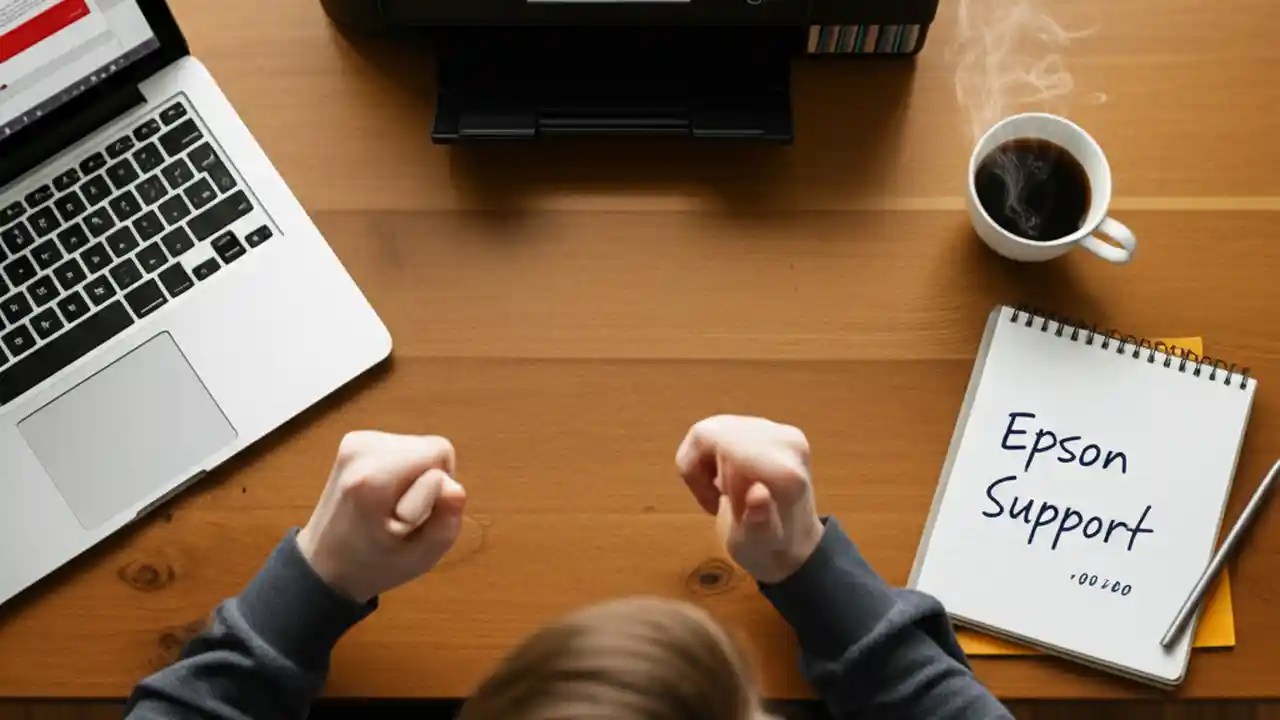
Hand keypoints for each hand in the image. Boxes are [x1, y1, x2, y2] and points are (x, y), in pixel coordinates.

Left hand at [297, 431, 467, 602]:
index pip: (440, 453)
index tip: (407, 521)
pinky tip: (385, 496)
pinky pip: (406, 447)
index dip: (437, 492)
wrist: (323, 564)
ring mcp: (355, 441)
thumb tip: (454, 488)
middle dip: (432, 481)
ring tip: (393, 507)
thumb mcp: (420, 559)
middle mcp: (360, 448)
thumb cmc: (373, 564)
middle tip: (406, 515)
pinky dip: (405, 471)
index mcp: (373, 477)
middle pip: (432, 447)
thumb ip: (446, 523)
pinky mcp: (356, 441)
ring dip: (418, 477)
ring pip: (421, 446)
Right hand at [676, 415, 823, 583]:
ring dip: (704, 461)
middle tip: (718, 499)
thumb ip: (759, 522)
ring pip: (713, 428)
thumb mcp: (759, 547)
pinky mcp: (771, 428)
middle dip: (700, 468)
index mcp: (784, 470)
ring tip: (722, 491)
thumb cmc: (770, 550)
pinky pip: (721, 428)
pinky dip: (712, 454)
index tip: (715, 503)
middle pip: (712, 432)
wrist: (794, 543)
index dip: (700, 472)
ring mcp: (779, 430)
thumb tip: (759, 491)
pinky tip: (726, 478)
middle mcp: (785, 439)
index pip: (718, 440)